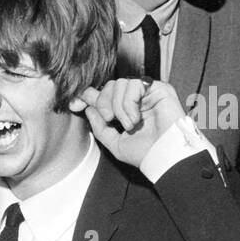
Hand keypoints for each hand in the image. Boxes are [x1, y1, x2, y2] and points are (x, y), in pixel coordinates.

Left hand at [72, 78, 186, 167]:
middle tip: (110, 119)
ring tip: (129, 124)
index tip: (75, 102)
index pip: (104, 94)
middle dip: (103, 103)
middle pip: (109, 86)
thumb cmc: (145, 153)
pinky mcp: (159, 88)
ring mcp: (147, 93)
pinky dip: (130, 102)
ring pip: (119, 84)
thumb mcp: (114, 142)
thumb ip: (100, 126)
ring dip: (119, 106)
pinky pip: (134, 84)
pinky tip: (136, 117)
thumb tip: (88, 108)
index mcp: (125, 110)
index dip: (89, 96)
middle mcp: (136, 100)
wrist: (164, 156)